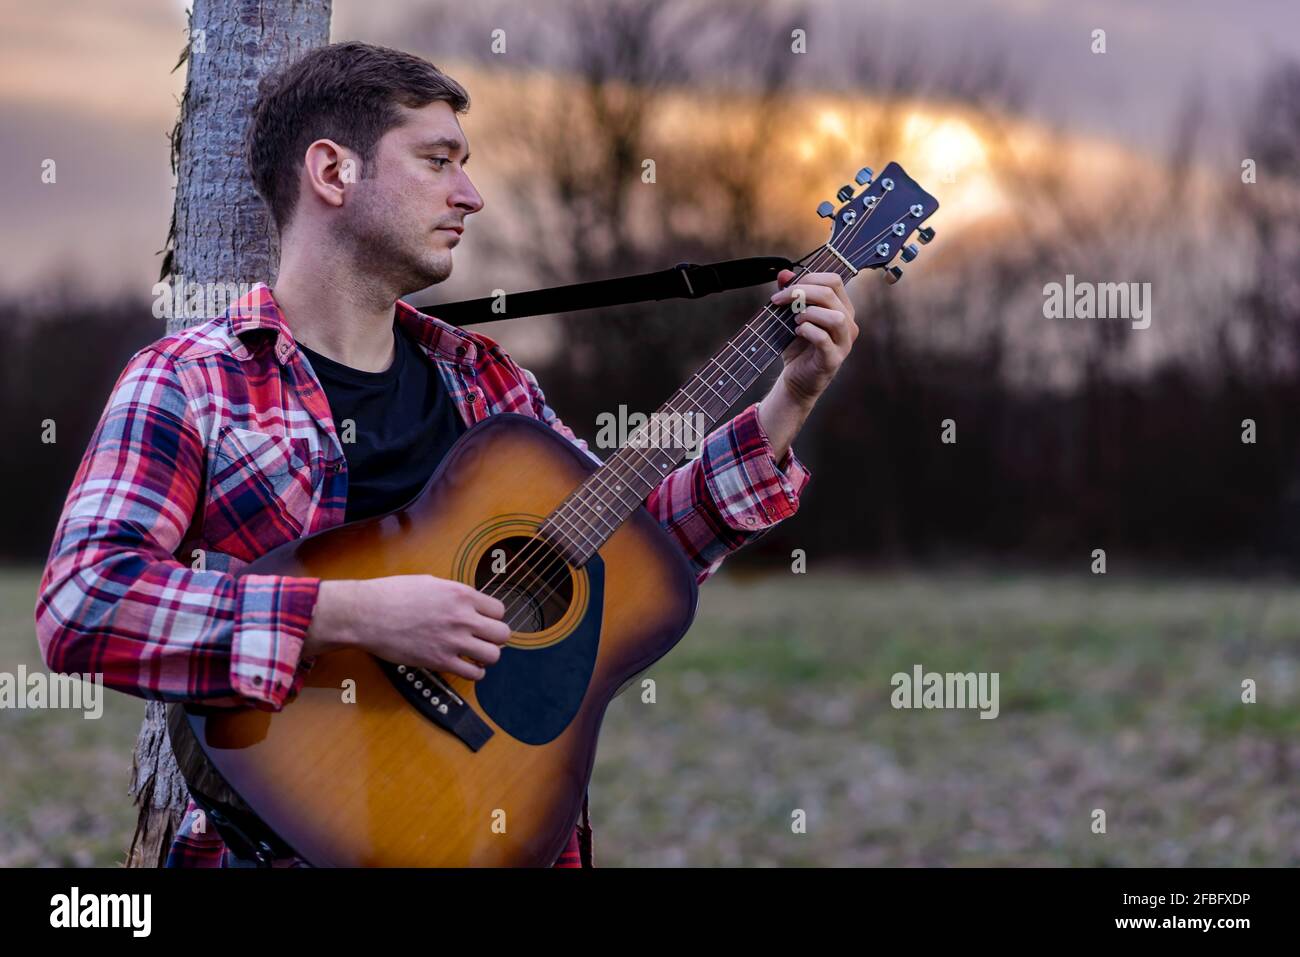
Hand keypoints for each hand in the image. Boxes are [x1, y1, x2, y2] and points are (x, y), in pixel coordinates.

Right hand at [304, 576, 510, 680]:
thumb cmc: (393, 595)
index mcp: (461, 594)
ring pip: (493, 656)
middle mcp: (462, 617)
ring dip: (487, 656)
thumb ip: (454, 594)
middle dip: (495, 637)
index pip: (499, 610)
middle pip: (503, 634)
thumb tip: (467, 603)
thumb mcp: (430, 582)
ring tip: (475, 654)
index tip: (484, 621)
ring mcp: (453, 641)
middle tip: (483, 639)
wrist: (367, 614)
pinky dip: (474, 673)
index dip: (493, 617)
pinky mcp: (440, 662)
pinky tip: (465, 667)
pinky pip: (474, 674)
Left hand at [767, 269, 857, 407]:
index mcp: (842, 309)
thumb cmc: (797, 346)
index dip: (808, 279)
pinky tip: (797, 332)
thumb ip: (790, 293)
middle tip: (780, 301)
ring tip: (795, 321)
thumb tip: (785, 273)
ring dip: (809, 313)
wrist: (795, 379)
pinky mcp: (833, 359)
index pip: (833, 280)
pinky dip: (808, 331)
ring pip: (836, 317)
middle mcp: (848, 324)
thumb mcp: (790, 316)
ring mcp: (844, 343)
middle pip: (831, 294)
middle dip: (800, 292)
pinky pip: (824, 339)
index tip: (784, 289)